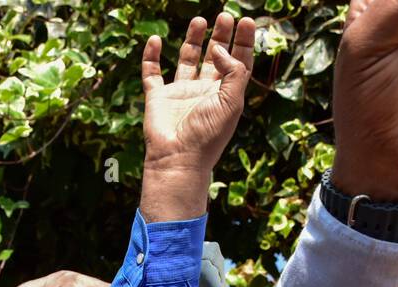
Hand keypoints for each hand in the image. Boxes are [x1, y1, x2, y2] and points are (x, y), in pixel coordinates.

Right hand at [140, 13, 254, 221]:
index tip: (246, 20)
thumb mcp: (231, 103)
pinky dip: (151, 57)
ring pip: (187, 60)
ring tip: (200, 20)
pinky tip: (156, 41)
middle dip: (221, 36)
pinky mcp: (158, 98)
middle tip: (225, 14)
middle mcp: (203, 92)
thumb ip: (232, 71)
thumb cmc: (207, 135)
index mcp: (225, 95)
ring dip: (193, 40)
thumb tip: (219, 48)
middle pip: (214, 57)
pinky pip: (152, 74)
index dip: (243, 42)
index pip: (237, 64)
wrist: (177, 160)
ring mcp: (180, 94)